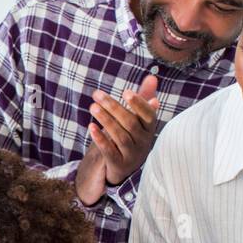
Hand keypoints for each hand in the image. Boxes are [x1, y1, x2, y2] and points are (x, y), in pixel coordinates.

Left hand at [75, 74, 158, 204]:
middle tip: (97, 94)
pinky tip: (90, 127)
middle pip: (130, 123)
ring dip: (106, 121)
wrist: (125, 165)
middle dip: (113, 107)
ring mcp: (132, 155)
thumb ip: (143, 97)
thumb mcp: (138, 118)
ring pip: (120, 137)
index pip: (148, 115)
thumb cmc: (131, 135)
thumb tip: (152, 76)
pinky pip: (110, 152)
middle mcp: (144, 142)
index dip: (138, 103)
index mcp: (150, 128)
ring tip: (93, 107)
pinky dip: (100, 140)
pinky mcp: (119, 164)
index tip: (126, 91)